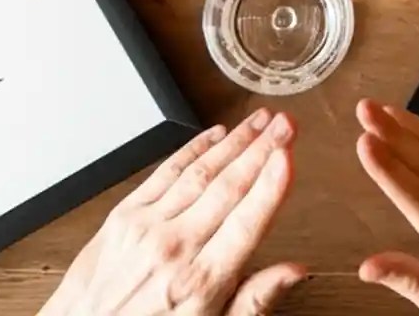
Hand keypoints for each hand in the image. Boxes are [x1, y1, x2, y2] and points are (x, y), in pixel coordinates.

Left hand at [40, 109, 304, 315]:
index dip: (271, 186)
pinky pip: (165, 172)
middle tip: (286, 125)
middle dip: (261, 151)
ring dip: (234, 142)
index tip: (289, 157)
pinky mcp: (124, 215)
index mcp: (200, 282)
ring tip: (261, 121)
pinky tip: (215, 135)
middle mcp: (174, 248)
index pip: (246, 224)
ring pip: (199, 173)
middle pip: (227, 188)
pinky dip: (193, 149)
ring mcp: (146, 227)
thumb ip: (254, 300)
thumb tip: (294, 272)